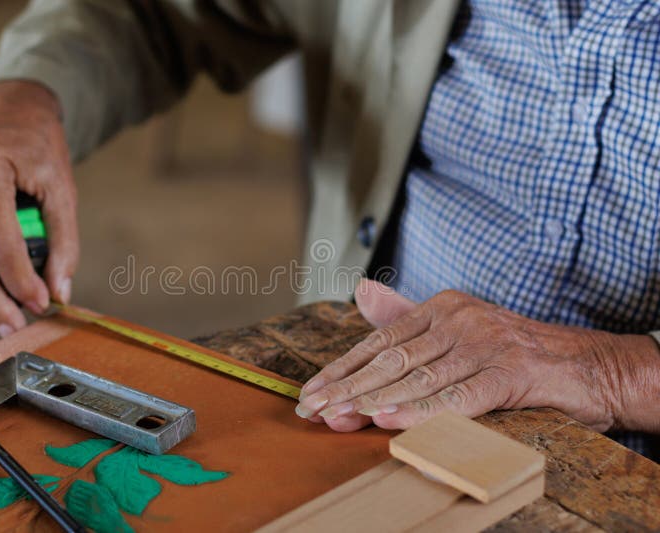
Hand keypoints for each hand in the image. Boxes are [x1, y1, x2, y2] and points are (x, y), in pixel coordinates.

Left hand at [295, 280, 638, 432]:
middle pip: (392, 359)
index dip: (342, 368)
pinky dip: (422, 410)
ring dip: (375, 400)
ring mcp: (485, 345)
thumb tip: (360, 292)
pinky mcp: (510, 373)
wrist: (582, 362)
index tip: (311, 391)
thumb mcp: (457, 326)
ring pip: (418, 377)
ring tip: (340, 416)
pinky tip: (391, 420)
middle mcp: (458, 320)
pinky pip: (459, 396)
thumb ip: (407, 313)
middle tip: (313, 408)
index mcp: (441, 307)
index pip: (380, 341)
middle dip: (348, 387)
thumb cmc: (511, 349)